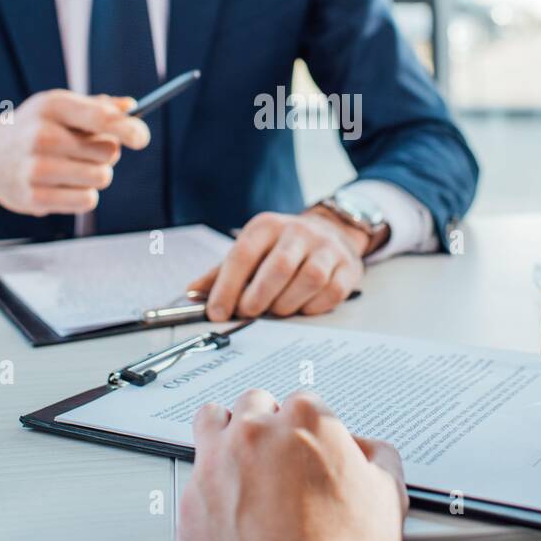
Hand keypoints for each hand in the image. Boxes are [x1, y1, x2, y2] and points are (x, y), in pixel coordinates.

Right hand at [0, 90, 149, 216]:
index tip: (141, 139)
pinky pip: (87, 201)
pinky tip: (62, 185)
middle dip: (106, 153)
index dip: (128, 129)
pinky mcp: (34, 198)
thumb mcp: (60, 107)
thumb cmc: (34, 127)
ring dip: (95, 175)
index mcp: (53, 106)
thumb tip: (131, 108)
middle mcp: (42, 135)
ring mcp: (36, 168)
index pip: (101, 117)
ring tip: (72, 168)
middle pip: (109, 152)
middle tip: (86, 150)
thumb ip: (98, 107)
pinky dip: (83, 195)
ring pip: (101, 178)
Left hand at [178, 389, 407, 540]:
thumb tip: (365, 449)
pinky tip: (225, 496)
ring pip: (213, 420)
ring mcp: (218, 461)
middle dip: (268, 425)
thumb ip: (376, 455)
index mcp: (307, 420)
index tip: (311, 445)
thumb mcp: (386, 495)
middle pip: (256, 404)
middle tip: (280, 454)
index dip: (311, 427)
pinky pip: (194, 470)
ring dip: (228, 432)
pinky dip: (209, 480)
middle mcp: (257, 431)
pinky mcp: (191, 496)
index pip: (305, 401)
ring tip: (241, 454)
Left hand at [187, 210, 367, 320]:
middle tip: (249, 313)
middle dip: (259, 297)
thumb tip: (192, 292)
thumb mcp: (250, 251)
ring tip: (276, 310)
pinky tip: (301, 307)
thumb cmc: (281, 248)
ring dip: (287, 303)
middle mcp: (298, 231)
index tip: (217, 312)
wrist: (330, 232)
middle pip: (279, 267)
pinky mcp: (348, 266)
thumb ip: (222, 272)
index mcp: (267, 226)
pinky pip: (331, 292)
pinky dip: (313, 307)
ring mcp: (327, 248)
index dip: (227, 286)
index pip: (243, 254)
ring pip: (309, 279)